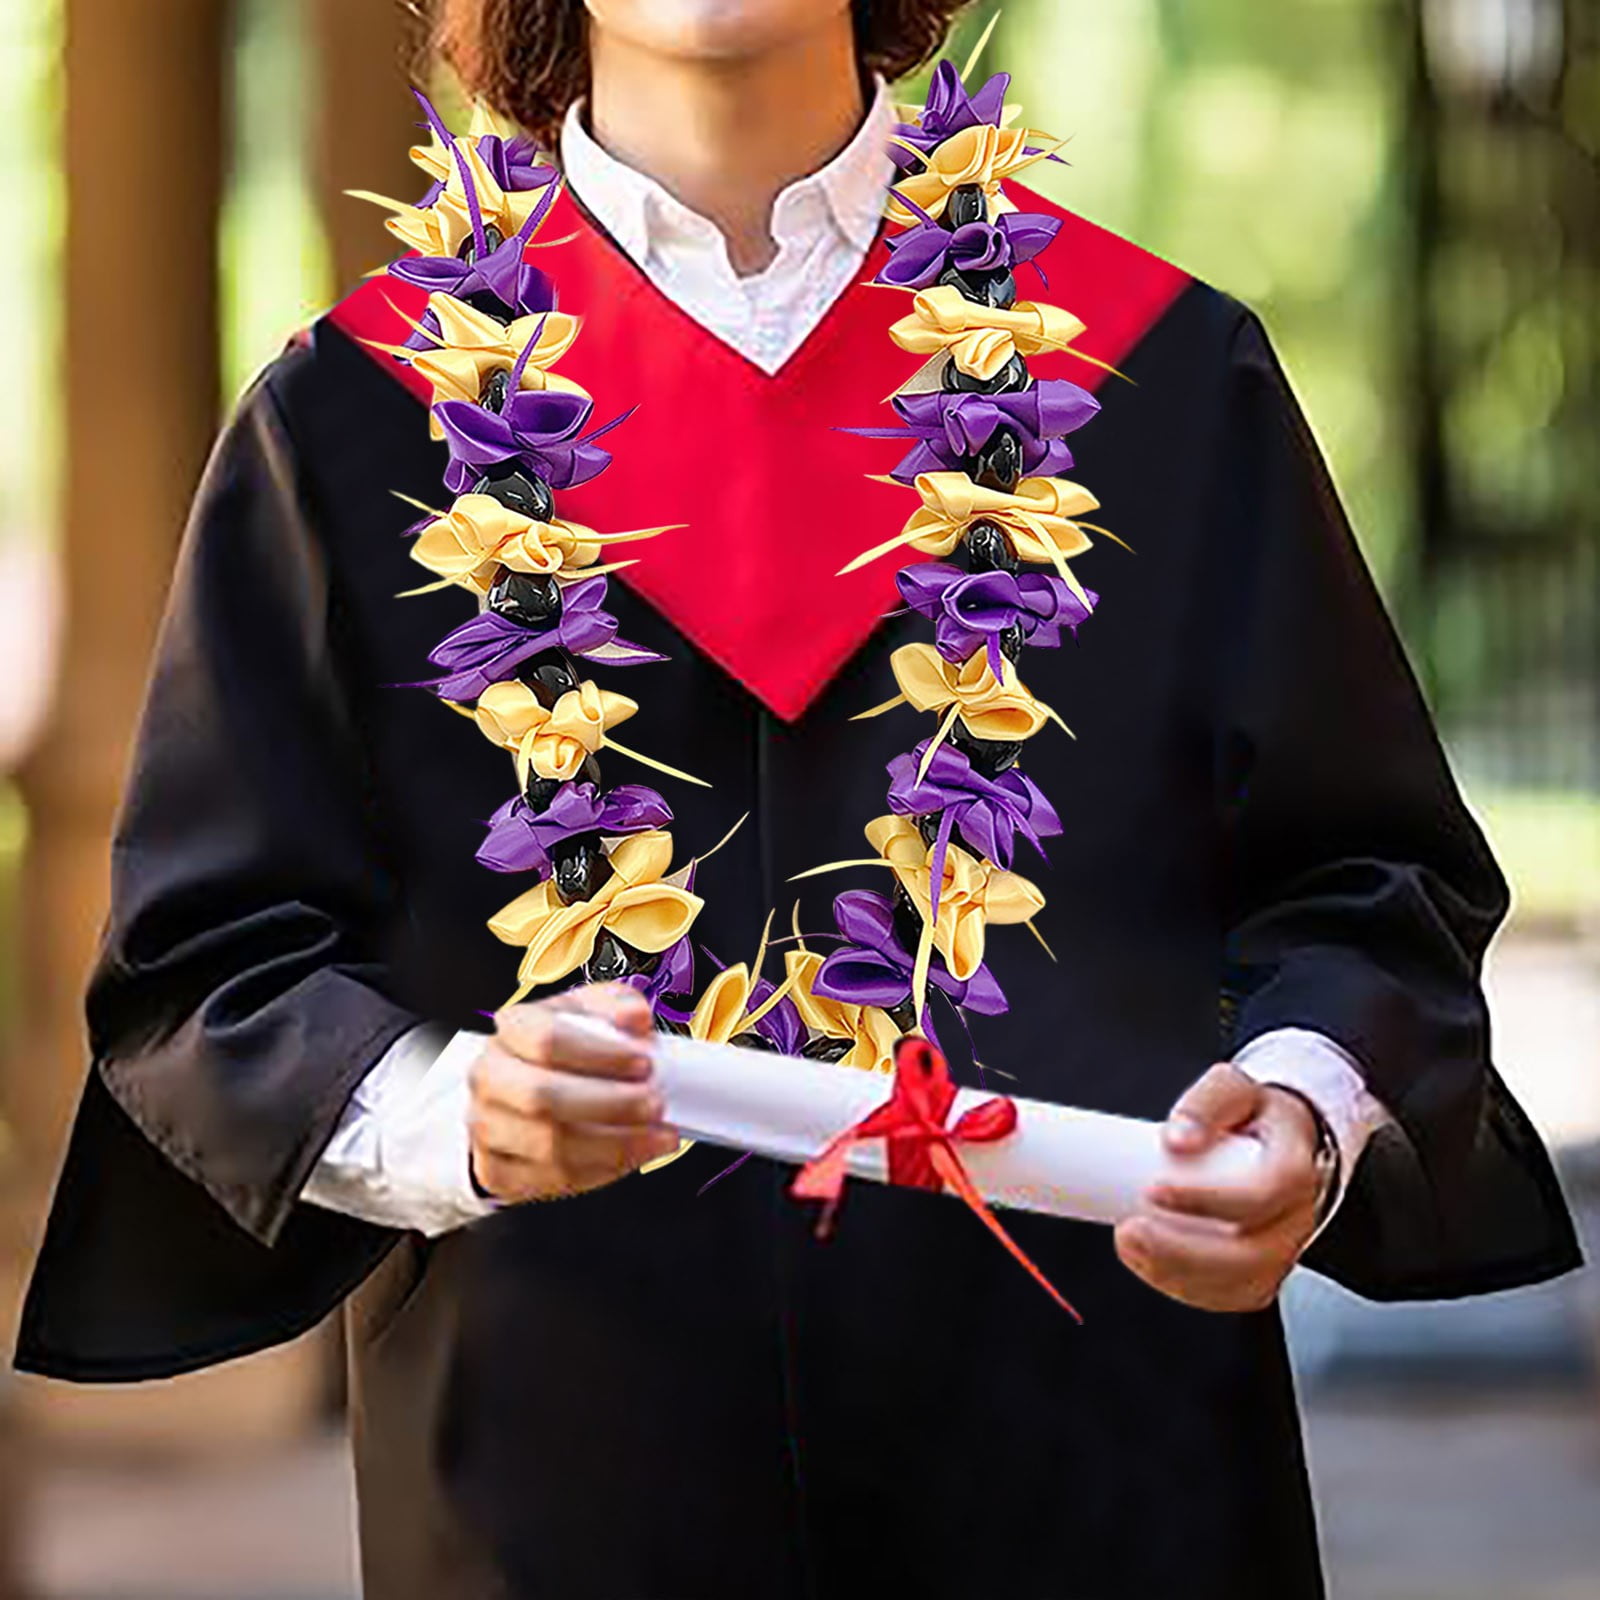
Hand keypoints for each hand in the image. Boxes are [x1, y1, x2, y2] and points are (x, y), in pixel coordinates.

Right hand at [468, 983, 680, 1201]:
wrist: (527, 1085)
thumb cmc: (568, 1045)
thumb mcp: (593, 1010)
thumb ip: (617, 1005)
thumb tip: (633, 1017)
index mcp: (512, 1029)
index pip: (546, 1039)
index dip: (600, 1055)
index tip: (644, 1063)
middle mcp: (492, 1077)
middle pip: (543, 1097)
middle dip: (611, 1105)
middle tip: (655, 1104)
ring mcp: (488, 1127)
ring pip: (550, 1147)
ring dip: (615, 1145)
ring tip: (655, 1135)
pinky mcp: (499, 1171)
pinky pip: (552, 1180)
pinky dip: (602, 1172)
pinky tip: (632, 1155)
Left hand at [1113, 1062, 1323, 1312]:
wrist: (1277, 1140)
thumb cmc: (1253, 1115)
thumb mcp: (1232, 1089)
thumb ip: (1205, 1103)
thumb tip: (1177, 1139)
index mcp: (1295, 1167)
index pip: (1264, 1194)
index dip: (1209, 1200)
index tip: (1153, 1189)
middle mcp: (1298, 1217)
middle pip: (1254, 1255)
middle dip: (1184, 1253)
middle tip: (1129, 1230)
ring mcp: (1284, 1251)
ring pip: (1241, 1285)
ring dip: (1177, 1275)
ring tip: (1127, 1242)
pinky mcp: (1262, 1273)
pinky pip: (1230, 1296)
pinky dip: (1186, 1289)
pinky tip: (1148, 1265)